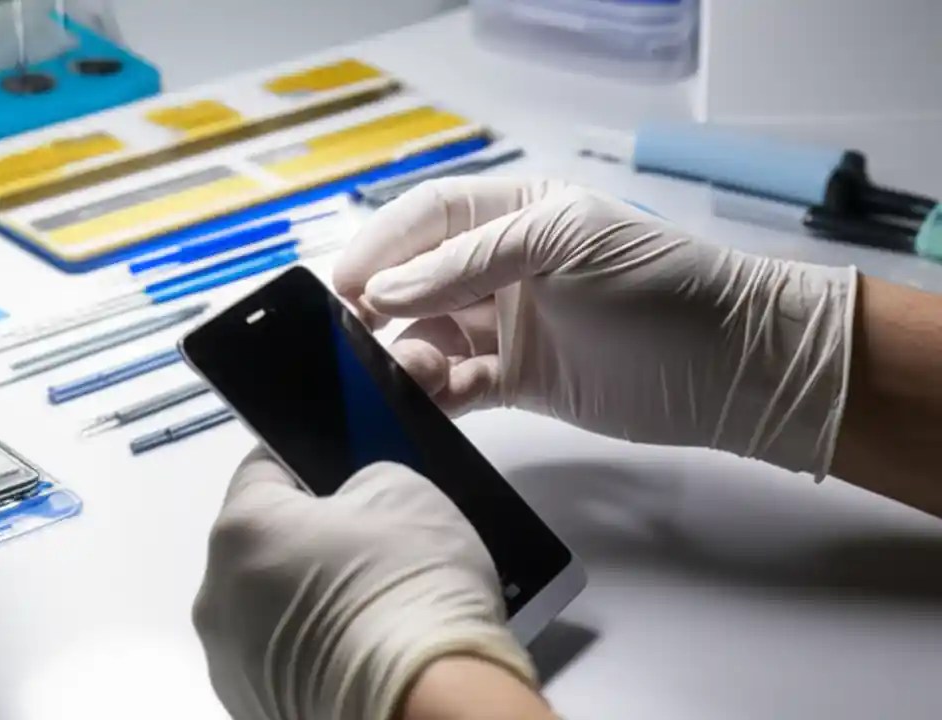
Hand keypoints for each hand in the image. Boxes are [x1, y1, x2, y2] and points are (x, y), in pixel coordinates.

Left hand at [193, 450, 536, 719]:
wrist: (429, 701)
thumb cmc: (411, 590)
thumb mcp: (403, 489)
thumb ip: (359, 481)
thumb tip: (350, 501)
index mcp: (241, 529)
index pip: (261, 469)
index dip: (304, 464)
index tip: (337, 472)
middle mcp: (216, 597)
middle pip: (259, 546)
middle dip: (305, 540)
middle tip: (368, 547)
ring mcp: (230, 662)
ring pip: (265, 607)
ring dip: (304, 601)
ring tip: (370, 608)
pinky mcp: (254, 708)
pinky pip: (279, 660)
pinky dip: (312, 652)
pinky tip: (361, 651)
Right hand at [334, 178, 856, 478]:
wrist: (733, 367)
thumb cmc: (661, 284)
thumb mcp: (565, 242)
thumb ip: (470, 260)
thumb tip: (387, 289)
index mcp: (517, 214)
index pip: (430, 218)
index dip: (383, 244)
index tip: (345, 280)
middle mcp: (504, 267)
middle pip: (418, 279)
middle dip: (381, 303)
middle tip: (351, 333)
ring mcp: (509, 326)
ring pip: (429, 334)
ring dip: (407, 353)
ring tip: (408, 370)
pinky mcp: (518, 381)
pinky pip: (454, 384)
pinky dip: (432, 393)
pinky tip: (423, 400)